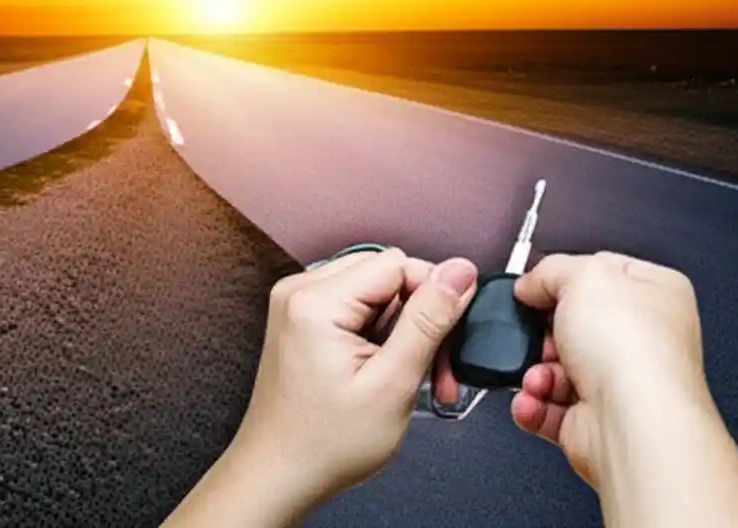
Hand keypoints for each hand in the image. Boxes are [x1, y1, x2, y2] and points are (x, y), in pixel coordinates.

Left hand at [166, 249, 477, 525]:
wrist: (278, 476)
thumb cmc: (323, 445)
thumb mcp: (392, 384)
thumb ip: (429, 321)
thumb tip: (459, 272)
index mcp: (315, 302)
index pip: (397, 263)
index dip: (431, 296)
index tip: (447, 336)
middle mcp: (300, 292)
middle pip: (386, 274)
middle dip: (420, 317)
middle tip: (434, 367)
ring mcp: (298, 306)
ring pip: (376, 293)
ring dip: (404, 331)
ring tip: (412, 378)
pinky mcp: (303, 321)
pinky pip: (356, 309)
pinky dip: (380, 337)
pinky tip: (388, 371)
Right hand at [509, 252, 707, 486]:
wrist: (634, 425)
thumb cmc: (633, 352)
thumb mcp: (585, 276)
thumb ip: (552, 270)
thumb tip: (532, 283)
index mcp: (656, 294)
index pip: (602, 274)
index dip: (564, 278)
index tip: (536, 286)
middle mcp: (643, 341)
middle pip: (572, 325)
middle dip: (543, 333)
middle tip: (539, 334)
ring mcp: (620, 384)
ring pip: (555, 368)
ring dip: (536, 371)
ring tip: (540, 376)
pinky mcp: (595, 421)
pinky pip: (548, 407)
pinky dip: (533, 404)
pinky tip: (534, 399)